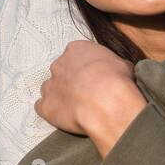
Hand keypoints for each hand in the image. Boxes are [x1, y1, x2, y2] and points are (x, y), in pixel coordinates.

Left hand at [36, 40, 147, 157]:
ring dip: (59, 95)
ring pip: (50, 88)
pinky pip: (43, 107)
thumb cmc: (117, 80)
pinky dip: (52, 111)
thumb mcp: (122, 64)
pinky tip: (65, 116)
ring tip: (75, 106)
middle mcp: (58, 64)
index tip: (94, 76)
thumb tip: (114, 71)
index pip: (77, 53)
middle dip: (71, 80)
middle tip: (86, 92)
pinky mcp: (45, 106)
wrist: (107, 103)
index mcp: (77, 49)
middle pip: (61, 70)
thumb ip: (111, 65)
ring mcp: (49, 85)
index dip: (86, 66)